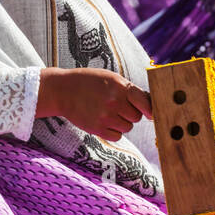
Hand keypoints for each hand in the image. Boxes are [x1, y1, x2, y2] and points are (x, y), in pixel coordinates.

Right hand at [36, 67, 151, 141]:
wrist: (63, 91)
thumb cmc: (90, 83)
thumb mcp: (111, 78)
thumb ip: (129, 90)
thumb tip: (150, 105)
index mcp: (120, 86)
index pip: (145, 102)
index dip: (150, 109)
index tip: (151, 114)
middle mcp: (114, 102)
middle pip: (136, 117)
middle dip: (130, 113)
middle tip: (118, 107)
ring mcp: (105, 117)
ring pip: (127, 127)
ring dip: (122, 123)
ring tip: (108, 113)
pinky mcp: (97, 129)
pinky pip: (117, 136)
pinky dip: (113, 132)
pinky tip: (104, 122)